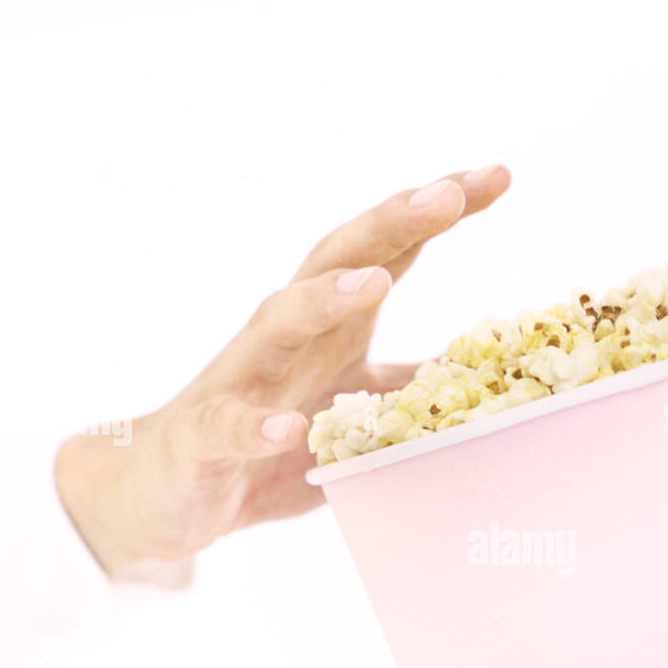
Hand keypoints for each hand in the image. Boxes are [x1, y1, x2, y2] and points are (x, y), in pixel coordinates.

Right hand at [55, 166, 510, 571]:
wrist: (172, 491)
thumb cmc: (270, 441)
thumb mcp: (354, 411)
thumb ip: (409, 386)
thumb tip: (481, 369)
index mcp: (332, 327)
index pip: (389, 252)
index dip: (437, 214)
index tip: (496, 177)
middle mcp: (288, 337)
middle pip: (339, 261)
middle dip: (393, 223)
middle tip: (449, 194)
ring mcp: (242, 380)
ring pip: (280, 323)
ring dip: (325, 298)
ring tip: (373, 282)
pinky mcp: (206, 436)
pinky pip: (230, 426)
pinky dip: (258, 426)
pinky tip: (288, 426)